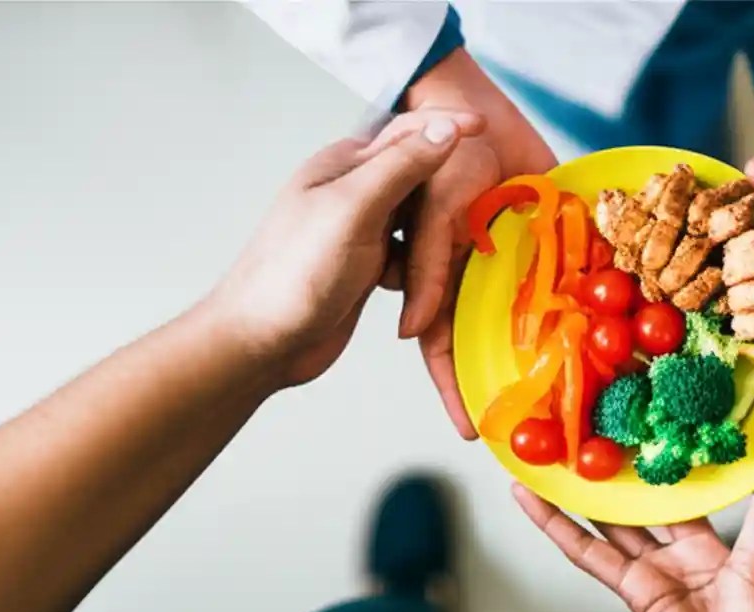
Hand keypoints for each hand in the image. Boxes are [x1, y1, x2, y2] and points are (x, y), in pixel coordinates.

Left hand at [209, 110, 483, 386]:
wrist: (262, 343)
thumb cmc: (296, 274)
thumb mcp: (353, 210)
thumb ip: (401, 167)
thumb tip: (445, 127)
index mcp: (347, 165)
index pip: (409, 132)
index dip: (448, 126)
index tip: (486, 127)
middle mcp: (356, 192)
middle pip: (421, 178)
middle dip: (453, 188)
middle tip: (491, 198)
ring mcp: (363, 231)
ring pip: (420, 222)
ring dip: (440, 238)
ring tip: (472, 246)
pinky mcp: (369, 267)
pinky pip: (412, 257)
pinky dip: (426, 270)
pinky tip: (435, 286)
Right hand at [397, 49, 557, 437]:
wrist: (477, 106)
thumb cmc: (440, 154)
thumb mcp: (432, 212)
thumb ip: (430, 270)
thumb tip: (409, 335)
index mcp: (448, 280)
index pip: (445, 347)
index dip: (455, 390)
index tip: (473, 433)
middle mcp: (487, 280)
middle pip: (499, 341)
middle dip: (518, 381)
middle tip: (543, 426)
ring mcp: (525, 262)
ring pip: (544, 316)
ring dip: (564, 348)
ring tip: (588, 391)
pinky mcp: (558, 238)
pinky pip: (577, 274)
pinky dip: (595, 297)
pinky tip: (620, 326)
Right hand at [513, 462, 753, 611]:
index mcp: (707, 544)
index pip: (672, 496)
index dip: (649, 467)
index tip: (632, 434)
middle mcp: (673, 556)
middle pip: (630, 509)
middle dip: (604, 480)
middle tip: (578, 443)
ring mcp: (649, 574)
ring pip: (602, 528)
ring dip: (571, 500)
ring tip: (545, 466)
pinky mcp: (632, 592)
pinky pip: (590, 558)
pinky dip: (560, 532)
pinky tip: (538, 507)